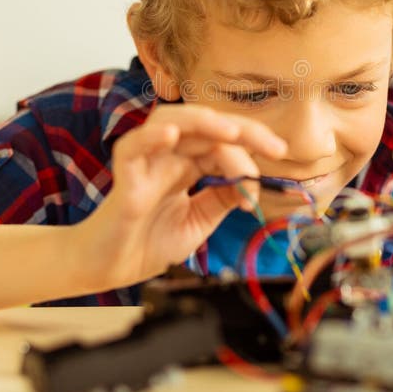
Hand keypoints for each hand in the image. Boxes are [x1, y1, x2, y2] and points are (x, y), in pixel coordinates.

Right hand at [80, 104, 286, 291]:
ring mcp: (145, 162)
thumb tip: (253, 181)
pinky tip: (170, 136)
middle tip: (274, 147)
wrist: (111, 269)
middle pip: (205, 124)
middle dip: (242, 129)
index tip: (281, 158)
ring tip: (231, 132)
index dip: (253, 145)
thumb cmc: (148, 241)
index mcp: (187, 162)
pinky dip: (150, 137)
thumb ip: (224, 198)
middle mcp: (168, 155)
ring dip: (202, 122)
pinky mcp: (124, 178)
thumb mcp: (200, 220)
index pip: (223, 140)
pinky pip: (133, 147)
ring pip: (169, 121)